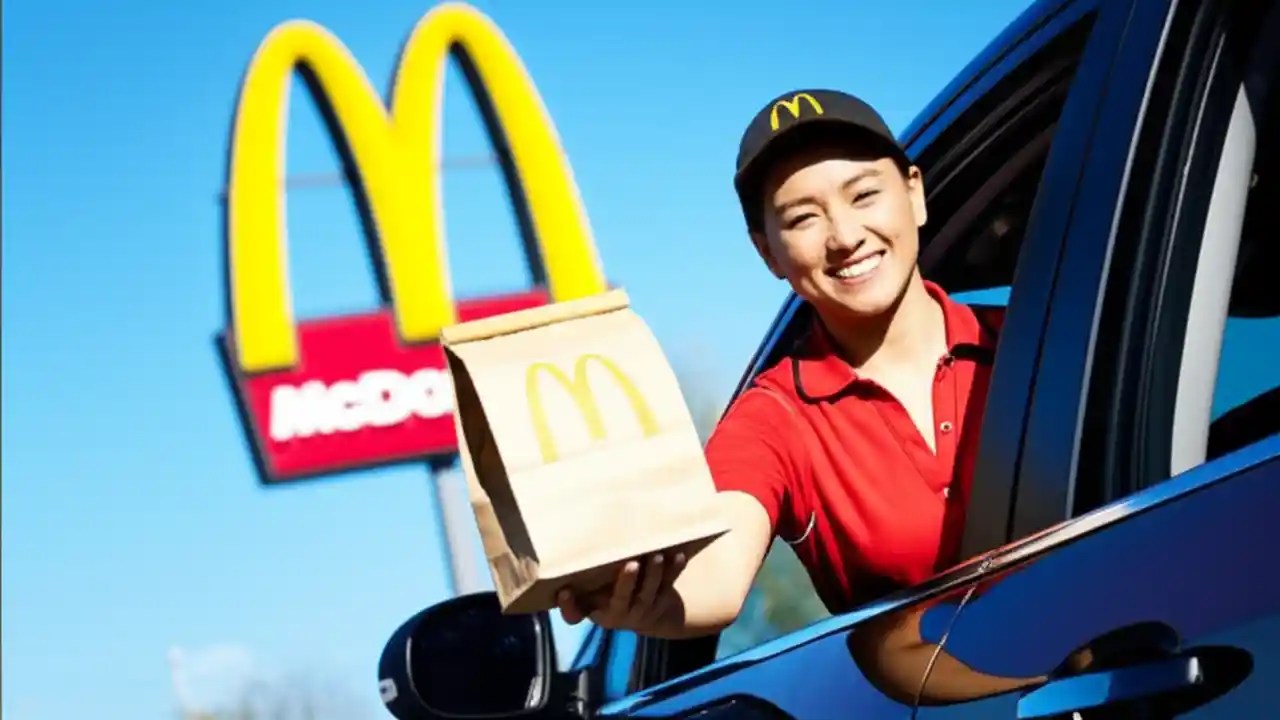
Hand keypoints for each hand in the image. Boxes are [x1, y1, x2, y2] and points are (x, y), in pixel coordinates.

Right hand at [556, 551, 686, 631]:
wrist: (643, 614)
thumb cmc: (608, 598)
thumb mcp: (590, 600)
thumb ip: (575, 596)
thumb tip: (559, 586)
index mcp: (599, 613)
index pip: (579, 613)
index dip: (570, 606)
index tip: (564, 592)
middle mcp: (622, 615)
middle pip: (623, 599)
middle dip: (626, 582)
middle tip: (631, 563)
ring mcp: (645, 609)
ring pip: (650, 593)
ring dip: (654, 574)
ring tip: (655, 556)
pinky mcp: (663, 601)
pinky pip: (669, 586)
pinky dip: (674, 571)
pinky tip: (678, 555)